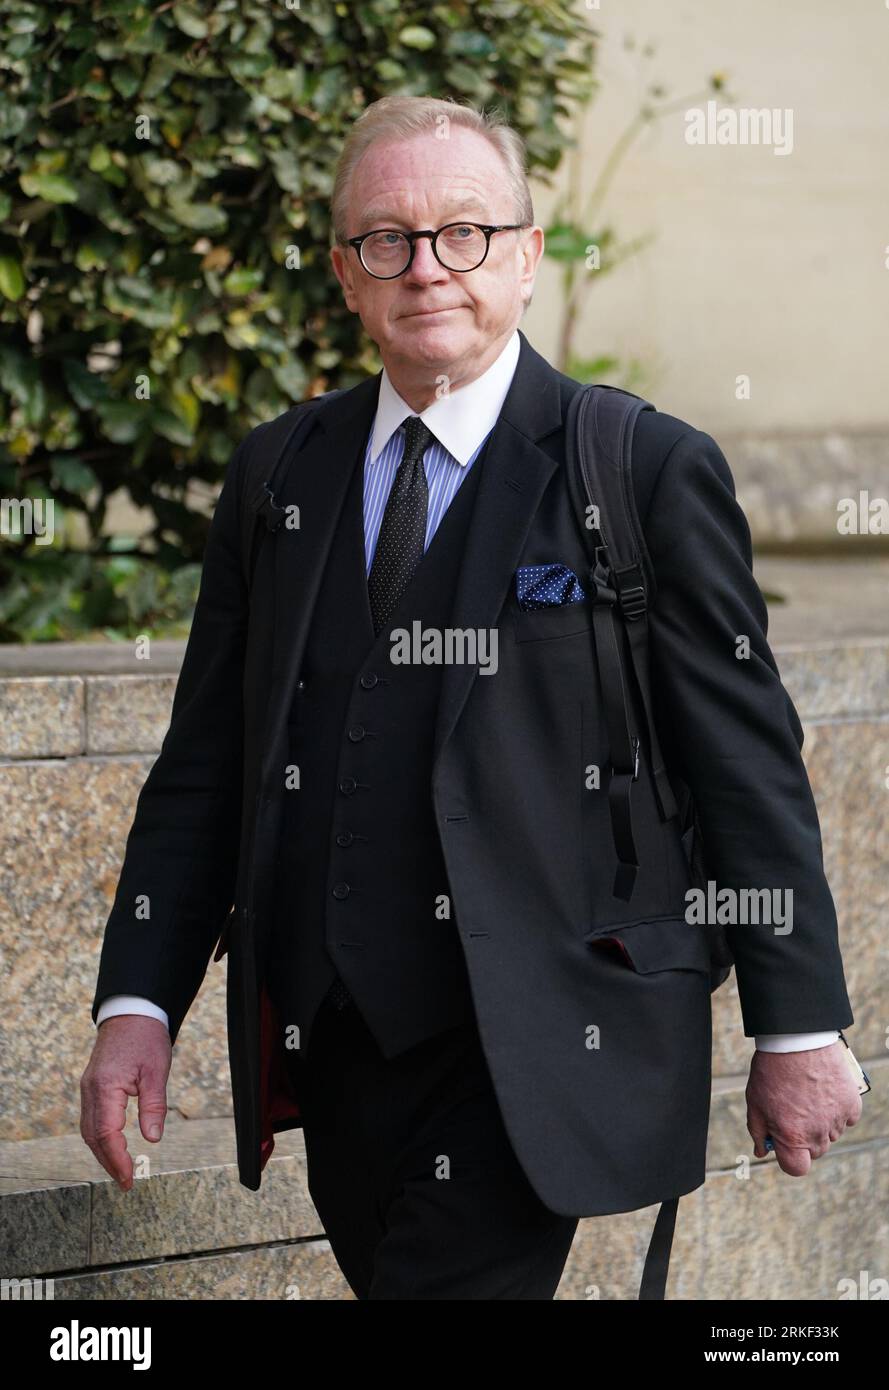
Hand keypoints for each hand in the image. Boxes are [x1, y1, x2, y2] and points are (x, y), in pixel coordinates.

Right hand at [80, 1015, 171, 1190]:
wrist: (131, 1011)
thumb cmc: (146, 1038)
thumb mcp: (156, 1071)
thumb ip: (153, 1105)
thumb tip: (153, 1138)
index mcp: (105, 1087)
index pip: (106, 1134)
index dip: (117, 1159)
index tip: (130, 1178)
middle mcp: (90, 1090)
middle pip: (93, 1137)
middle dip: (109, 1162)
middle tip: (127, 1182)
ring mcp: (88, 1089)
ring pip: (89, 1130)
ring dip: (103, 1153)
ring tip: (122, 1171)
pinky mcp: (92, 1086)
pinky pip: (91, 1119)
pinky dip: (100, 1138)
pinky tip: (113, 1147)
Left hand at [746, 1041, 861, 1175]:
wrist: (796, 1040)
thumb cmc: (772, 1071)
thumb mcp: (755, 1102)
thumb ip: (759, 1131)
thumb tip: (762, 1150)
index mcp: (792, 1137)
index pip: (796, 1168)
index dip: (789, 1158)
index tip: (784, 1144)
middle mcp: (817, 1133)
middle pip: (815, 1151)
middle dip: (803, 1139)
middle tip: (793, 1112)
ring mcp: (837, 1120)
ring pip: (831, 1135)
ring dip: (821, 1125)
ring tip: (807, 1097)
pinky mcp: (852, 1104)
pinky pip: (847, 1119)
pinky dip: (837, 1111)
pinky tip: (824, 1093)